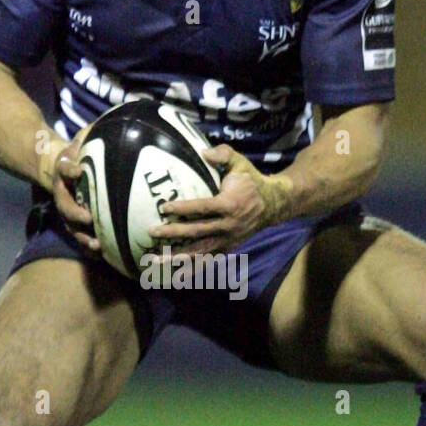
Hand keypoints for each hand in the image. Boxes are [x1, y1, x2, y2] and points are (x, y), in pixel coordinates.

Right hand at [44, 130, 101, 252]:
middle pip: (65, 206)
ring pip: (72, 227)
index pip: (64, 169)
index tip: (78, 170)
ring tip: (96, 247)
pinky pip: (82, 236)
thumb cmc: (78, 153)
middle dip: (76, 214)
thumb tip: (119, 118)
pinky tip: (107, 255)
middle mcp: (63, 193)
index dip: (69, 170)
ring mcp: (68, 211)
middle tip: (88, 218)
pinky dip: (91, 246)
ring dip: (83, 238)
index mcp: (64, 172)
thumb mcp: (82, 138)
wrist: (60, 169)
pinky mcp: (76, 223)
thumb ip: (93, 131)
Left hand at [149, 145, 292, 255]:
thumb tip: (203, 152)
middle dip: (173, 233)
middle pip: (197, 231)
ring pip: (200, 250)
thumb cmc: (251, 181)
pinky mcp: (228, 247)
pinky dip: (193, 267)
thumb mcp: (240, 163)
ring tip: (156, 259)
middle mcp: (228, 225)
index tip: (164, 207)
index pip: (202, 207)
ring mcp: (228, 239)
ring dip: (178, 256)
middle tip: (152, 231)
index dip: (183, 208)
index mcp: (229, 204)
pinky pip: (209, 259)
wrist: (272, 204)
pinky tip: (176, 273)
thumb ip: (223, 154)